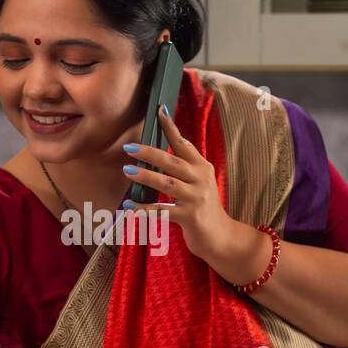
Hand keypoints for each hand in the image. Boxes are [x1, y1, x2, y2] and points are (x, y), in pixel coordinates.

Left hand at [121, 105, 270, 284]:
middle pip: (172, 162)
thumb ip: (183, 167)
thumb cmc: (204, 207)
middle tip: (129, 148)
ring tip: (127, 171)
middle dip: (150, 153)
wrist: (220, 236)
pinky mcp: (189, 217)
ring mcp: (196, 198)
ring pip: (167, 184)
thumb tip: (157, 152)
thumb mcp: (199, 183)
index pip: (184, 143)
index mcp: (202, 167)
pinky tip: (129, 207)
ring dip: (145, 177)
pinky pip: (162, 211)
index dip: (171, 127)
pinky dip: (144, 210)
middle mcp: (201, 180)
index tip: (160, 110)